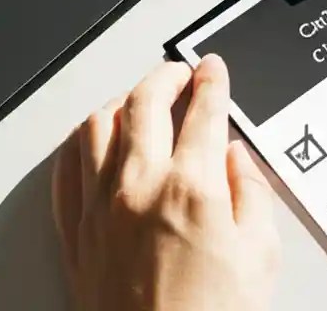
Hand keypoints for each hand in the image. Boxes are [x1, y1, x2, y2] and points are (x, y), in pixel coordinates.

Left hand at [52, 55, 279, 310]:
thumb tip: (238, 162)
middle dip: (166, 75)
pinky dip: (80, 143)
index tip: (214, 69)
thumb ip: (251, 195)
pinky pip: (66, 169)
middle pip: (145, 101)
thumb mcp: (260, 256)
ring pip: (97, 125)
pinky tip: (93, 140)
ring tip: (139, 97)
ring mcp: (100, 209)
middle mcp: (139, 189)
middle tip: (181, 71)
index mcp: (192, 188)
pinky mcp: (76, 234)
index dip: (212, 80)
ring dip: (122, 100)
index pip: (203, 110)